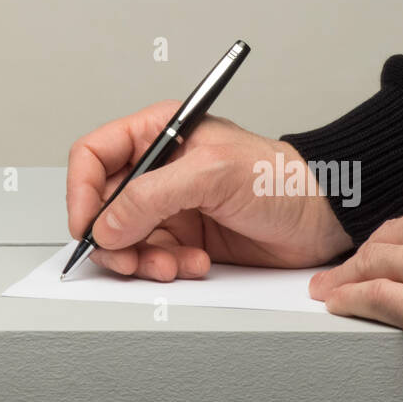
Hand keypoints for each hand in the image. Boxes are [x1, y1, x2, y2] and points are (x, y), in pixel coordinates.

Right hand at [66, 101, 353, 280]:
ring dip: (141, 258)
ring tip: (171, 264)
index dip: (81, 190)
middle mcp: (156, 169)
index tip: (86, 225)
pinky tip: (195, 263)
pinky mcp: (184, 236)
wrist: (322, 215)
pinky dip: (166, 267)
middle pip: (102, 205)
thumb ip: (152, 196)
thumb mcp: (211, 174)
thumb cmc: (278, 177)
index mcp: (156, 134)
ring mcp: (169, 205)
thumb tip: (107, 223)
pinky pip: (152, 257)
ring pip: (124, 238)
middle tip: (130, 257)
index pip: (93, 155)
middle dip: (113, 236)